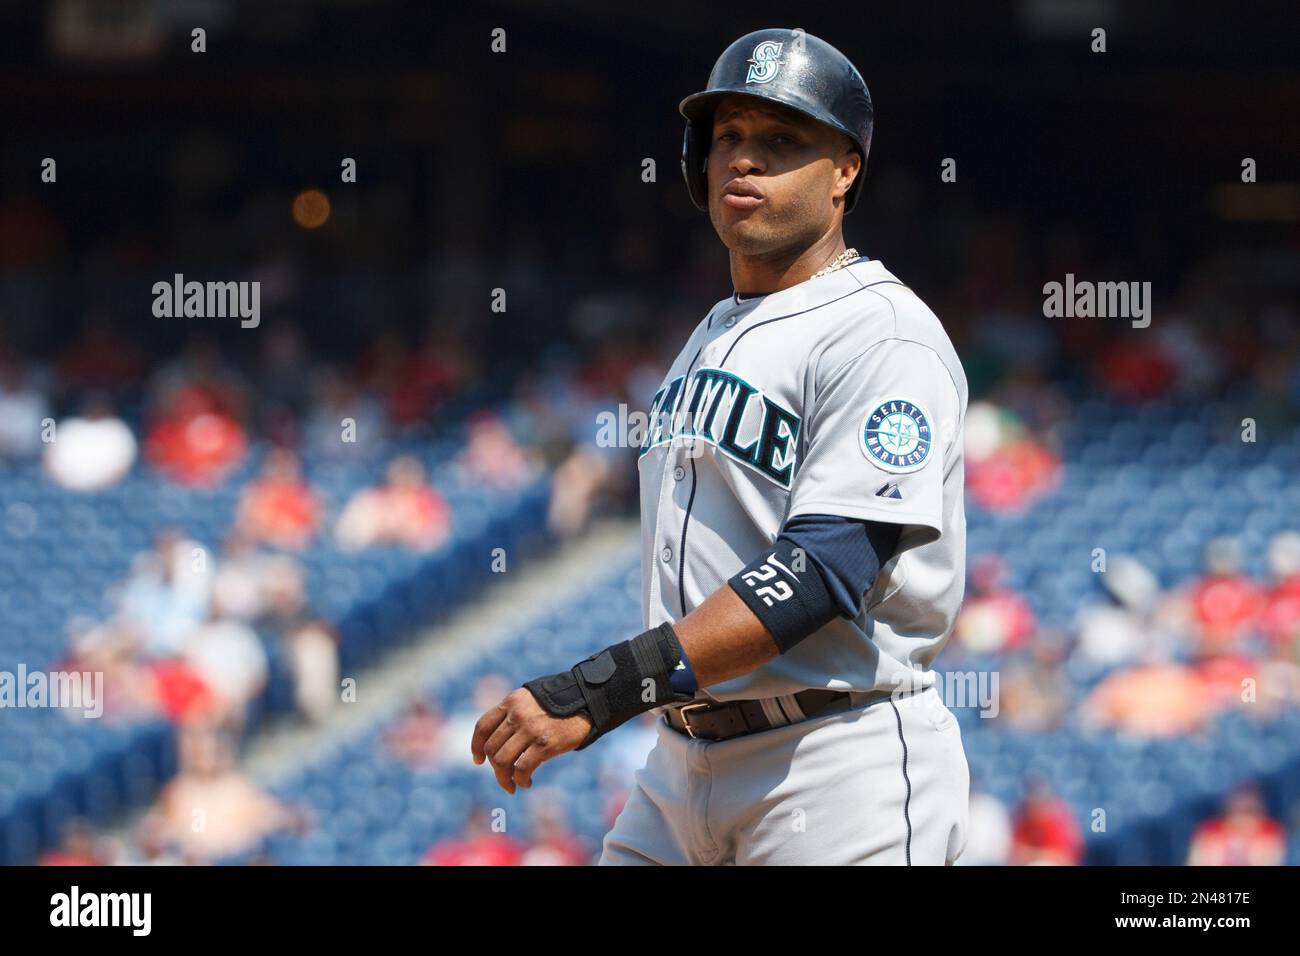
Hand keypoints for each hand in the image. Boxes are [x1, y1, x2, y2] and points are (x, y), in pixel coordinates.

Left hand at [470, 688, 592, 793]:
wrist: (588, 700)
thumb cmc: (561, 703)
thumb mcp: (532, 700)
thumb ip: (515, 714)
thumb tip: (500, 741)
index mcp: (511, 702)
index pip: (483, 726)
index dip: (476, 746)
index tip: (479, 760)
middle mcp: (517, 715)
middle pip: (491, 748)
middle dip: (495, 768)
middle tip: (504, 777)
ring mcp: (530, 729)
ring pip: (502, 761)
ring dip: (504, 778)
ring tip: (512, 785)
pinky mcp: (544, 744)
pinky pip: (521, 768)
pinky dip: (520, 780)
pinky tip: (526, 782)